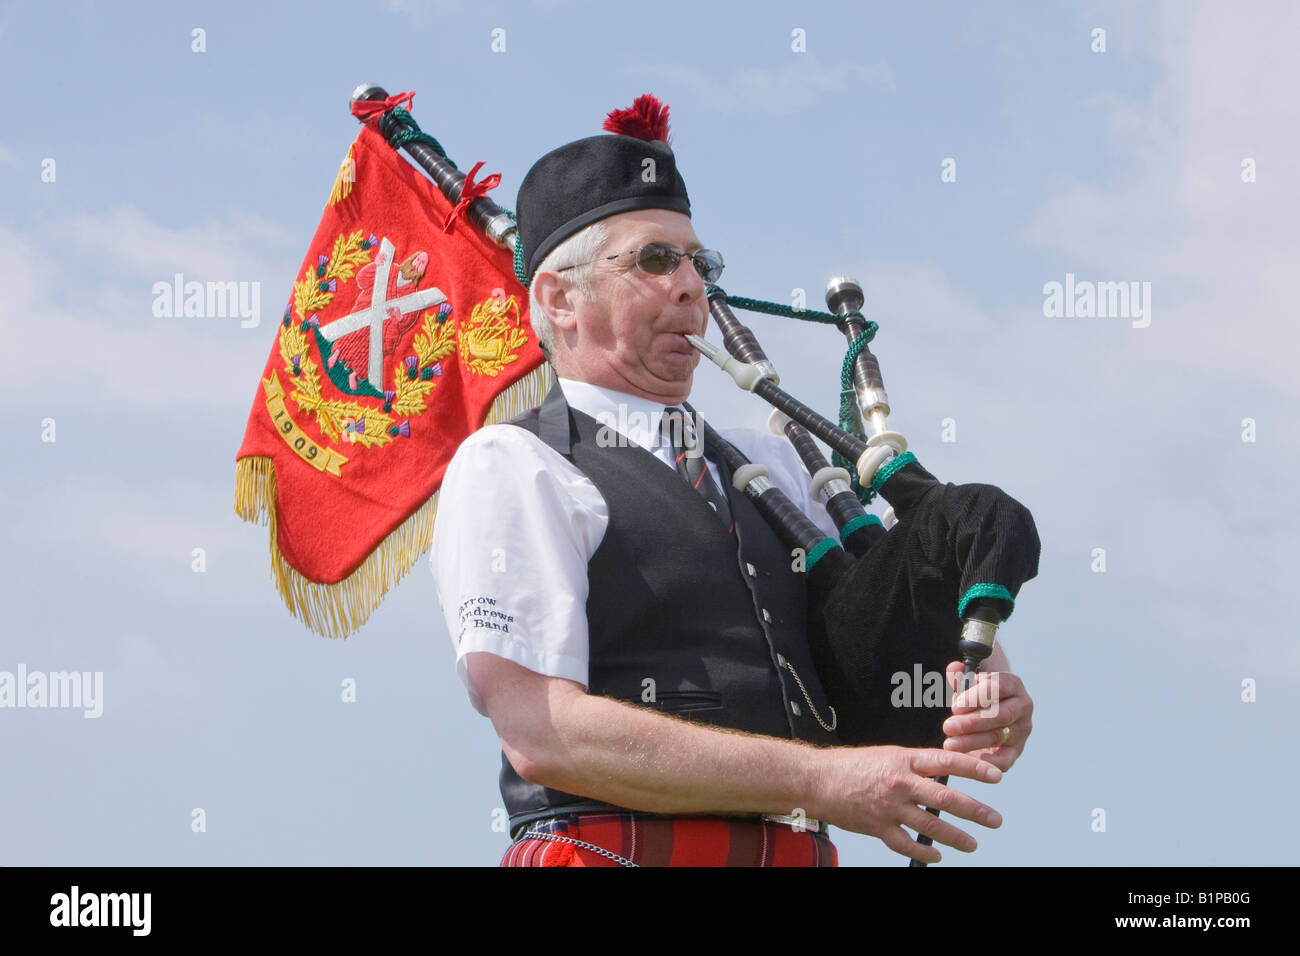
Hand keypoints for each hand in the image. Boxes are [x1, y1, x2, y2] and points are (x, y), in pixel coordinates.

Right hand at [812, 745, 1003, 863]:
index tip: (997, 776)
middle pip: (947, 799)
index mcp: (905, 760)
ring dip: (957, 837)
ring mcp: (889, 807)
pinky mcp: (877, 827)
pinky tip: (938, 856)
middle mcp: (900, 783)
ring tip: (973, 844)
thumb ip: (916, 766)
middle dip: (976, 811)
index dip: (975, 768)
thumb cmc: (854, 765)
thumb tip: (946, 774)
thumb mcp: (889, 755)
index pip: (947, 762)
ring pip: (931, 825)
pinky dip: (924, 852)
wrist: (818, 780)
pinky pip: (906, 844)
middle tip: (996, 820)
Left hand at [941, 661, 1033, 772]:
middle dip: (972, 722)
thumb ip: (959, 677)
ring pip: (998, 736)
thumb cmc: (977, 695)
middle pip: (1000, 715)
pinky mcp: (1016, 750)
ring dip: (972, 741)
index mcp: (1012, 684)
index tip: (955, 707)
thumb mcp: (968, 684)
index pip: (999, 687)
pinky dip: (990, 762)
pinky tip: (971, 760)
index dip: (977, 696)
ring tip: (949, 744)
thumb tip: (954, 669)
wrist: (991, 711)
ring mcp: (1022, 729)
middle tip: (948, 727)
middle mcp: (1022, 706)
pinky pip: (1006, 759)